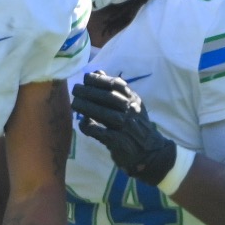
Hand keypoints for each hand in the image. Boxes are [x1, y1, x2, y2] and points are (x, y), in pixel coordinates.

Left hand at [71, 71, 176, 185]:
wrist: (150, 153)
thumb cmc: (136, 127)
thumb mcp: (130, 105)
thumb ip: (114, 91)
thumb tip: (98, 72)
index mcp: (134, 100)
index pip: (116, 85)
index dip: (99, 80)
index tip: (86, 78)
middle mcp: (131, 111)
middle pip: (109, 97)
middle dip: (90, 91)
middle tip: (76, 89)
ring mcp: (127, 127)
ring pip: (104, 113)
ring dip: (87, 107)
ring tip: (75, 103)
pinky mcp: (120, 142)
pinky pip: (102, 133)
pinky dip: (90, 127)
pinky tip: (82, 124)